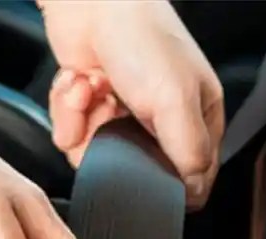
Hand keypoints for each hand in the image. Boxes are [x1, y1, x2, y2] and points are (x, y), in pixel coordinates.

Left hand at [40, 0, 224, 207]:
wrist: (91, 1)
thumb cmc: (142, 35)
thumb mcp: (176, 100)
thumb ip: (189, 152)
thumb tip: (194, 192)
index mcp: (198, 116)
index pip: (193, 175)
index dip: (166, 180)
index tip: (145, 168)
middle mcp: (161, 117)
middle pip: (136, 168)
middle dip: (115, 145)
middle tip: (113, 115)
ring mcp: (122, 113)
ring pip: (97, 154)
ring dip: (85, 123)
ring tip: (92, 91)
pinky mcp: (88, 106)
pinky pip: (71, 135)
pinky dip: (67, 110)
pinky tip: (78, 84)